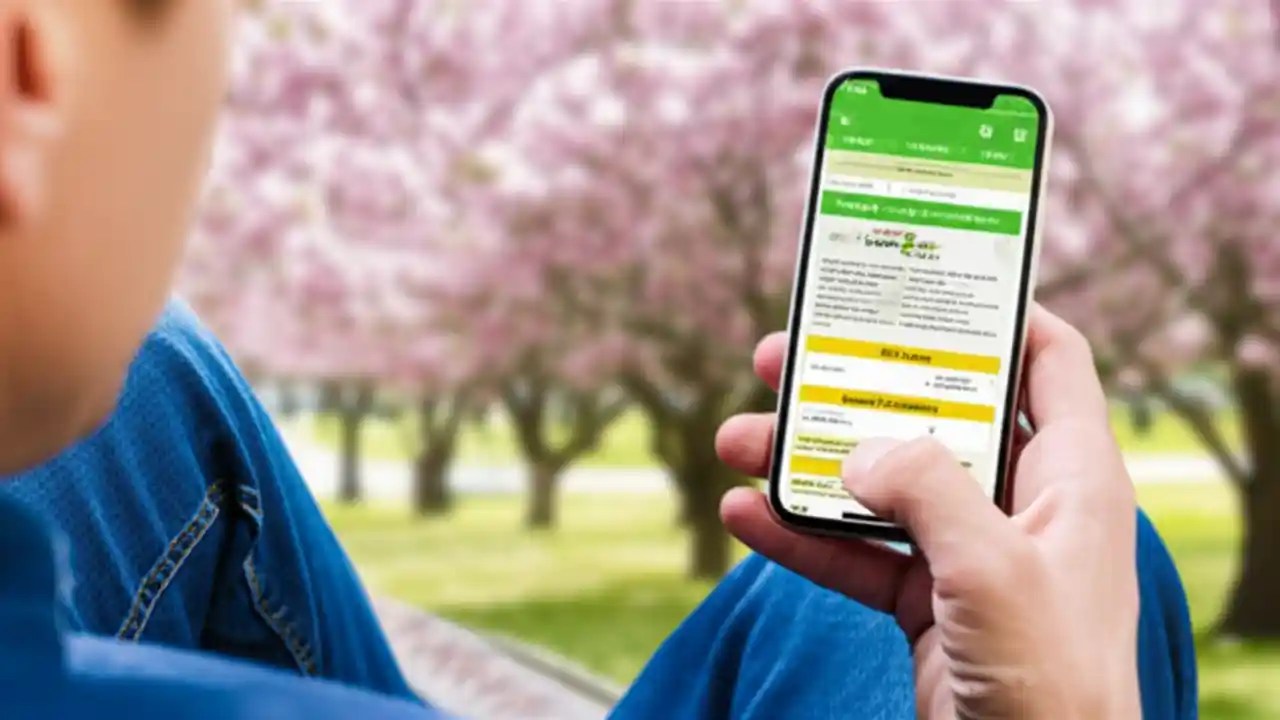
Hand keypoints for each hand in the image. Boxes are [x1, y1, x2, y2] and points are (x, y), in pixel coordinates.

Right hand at [716, 307, 1140, 719]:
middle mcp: (1019, 500)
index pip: (1047, 361)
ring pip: (876, 483)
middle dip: (853, 387)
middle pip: (932, 415)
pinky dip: (800, 534)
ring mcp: (967, 551)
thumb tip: (862, 451)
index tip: (922, 285)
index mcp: (1071, 474)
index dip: (994, 314)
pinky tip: (745, 514)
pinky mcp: (924, 600)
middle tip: (781, 358)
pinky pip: (853, 551)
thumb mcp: (995, 568)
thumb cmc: (1055, 682)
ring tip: (736, 439)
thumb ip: (928, 489)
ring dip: (804, 462)